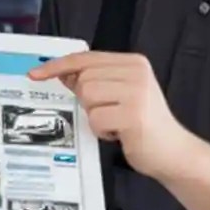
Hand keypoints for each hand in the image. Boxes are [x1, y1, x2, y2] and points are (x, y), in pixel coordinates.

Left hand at [29, 51, 196, 180]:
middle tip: (110, 113)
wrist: (174, 152)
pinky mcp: (133, 115)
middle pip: (84, 79)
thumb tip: (63, 73)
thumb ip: (97, 81)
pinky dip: (102, 132)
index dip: (58, 65)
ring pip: (87, 97)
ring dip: (96, 116)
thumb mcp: (122, 94)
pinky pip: (96, 120)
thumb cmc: (144, 125)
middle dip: (88, 101)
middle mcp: (136, 72)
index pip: (86, 58)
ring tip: (116, 123)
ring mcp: (136, 93)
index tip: (36, 73)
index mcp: (134, 62)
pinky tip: (120, 134)